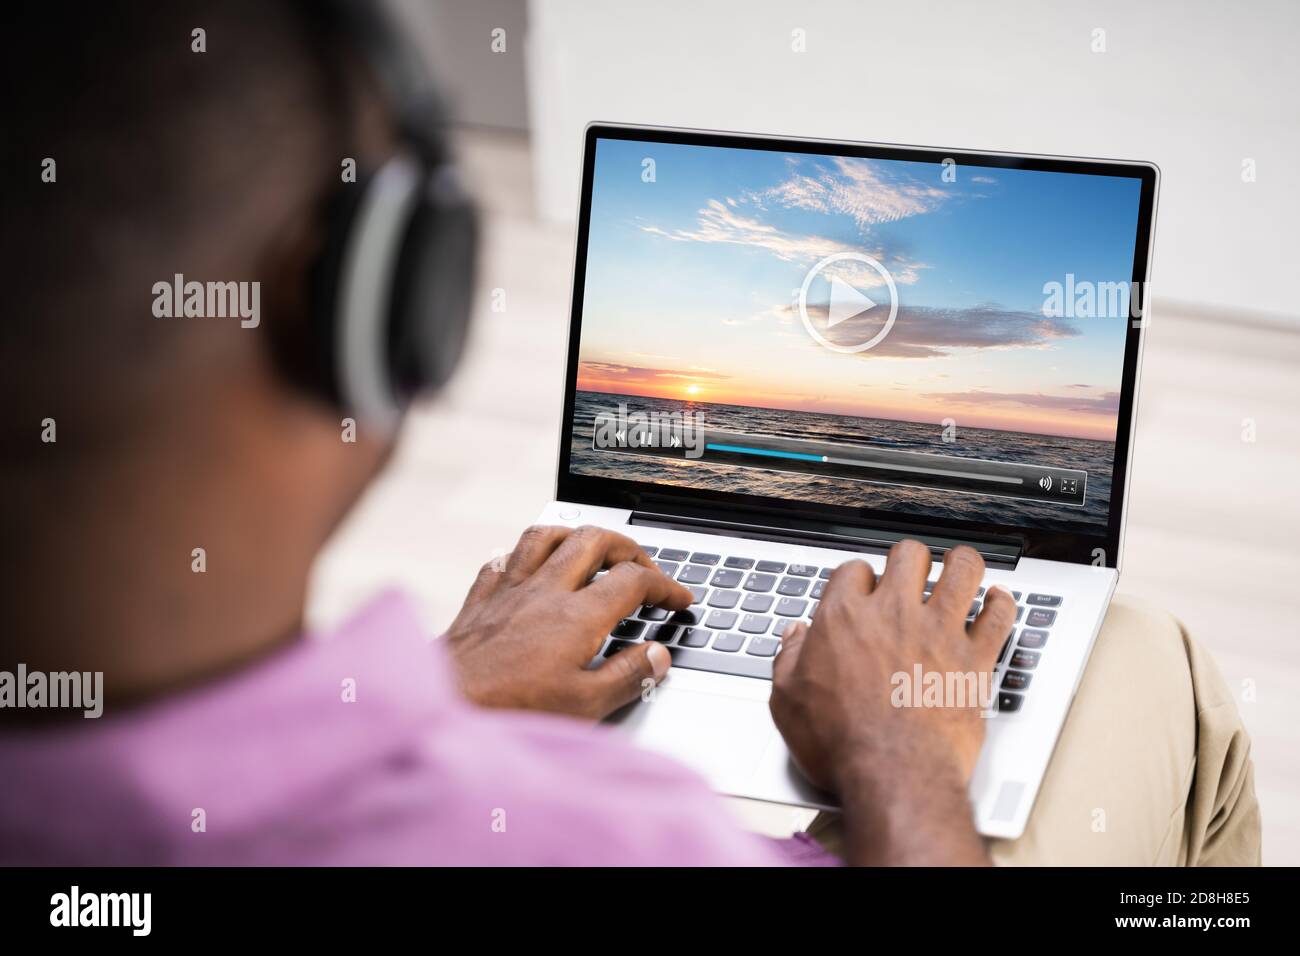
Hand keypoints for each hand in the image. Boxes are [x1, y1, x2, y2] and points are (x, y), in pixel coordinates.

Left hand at [444, 525, 691, 718]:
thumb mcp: (585, 706)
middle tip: (643, 568)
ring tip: (592, 550)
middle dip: (627, 547)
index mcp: (577, 616)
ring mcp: (509, 590)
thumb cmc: (510, 711)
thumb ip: (627, 676)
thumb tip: (657, 656)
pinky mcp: (479, 600)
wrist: (441, 705)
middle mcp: (544, 591)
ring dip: (575, 536)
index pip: (634, 581)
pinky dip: (523, 556)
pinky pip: (503, 559)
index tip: (679, 600)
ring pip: (546, 536)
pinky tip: (528, 567)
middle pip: (594, 541)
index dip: (666, 586)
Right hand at [769, 540, 1014, 865]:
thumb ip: (789, 660)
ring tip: (958, 567)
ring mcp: (939, 632)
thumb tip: (794, 638)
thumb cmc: (842, 743)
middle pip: (909, 555)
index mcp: (844, 618)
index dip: (857, 577)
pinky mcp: (975, 658)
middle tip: (910, 573)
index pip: (854, 570)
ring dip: (961, 564)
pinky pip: (1000, 616)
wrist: (893, 774)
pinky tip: (997, 601)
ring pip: (962, 569)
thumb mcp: (787, 702)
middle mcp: (894, 614)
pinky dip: (1002, 604)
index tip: (861, 590)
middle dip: (909, 560)